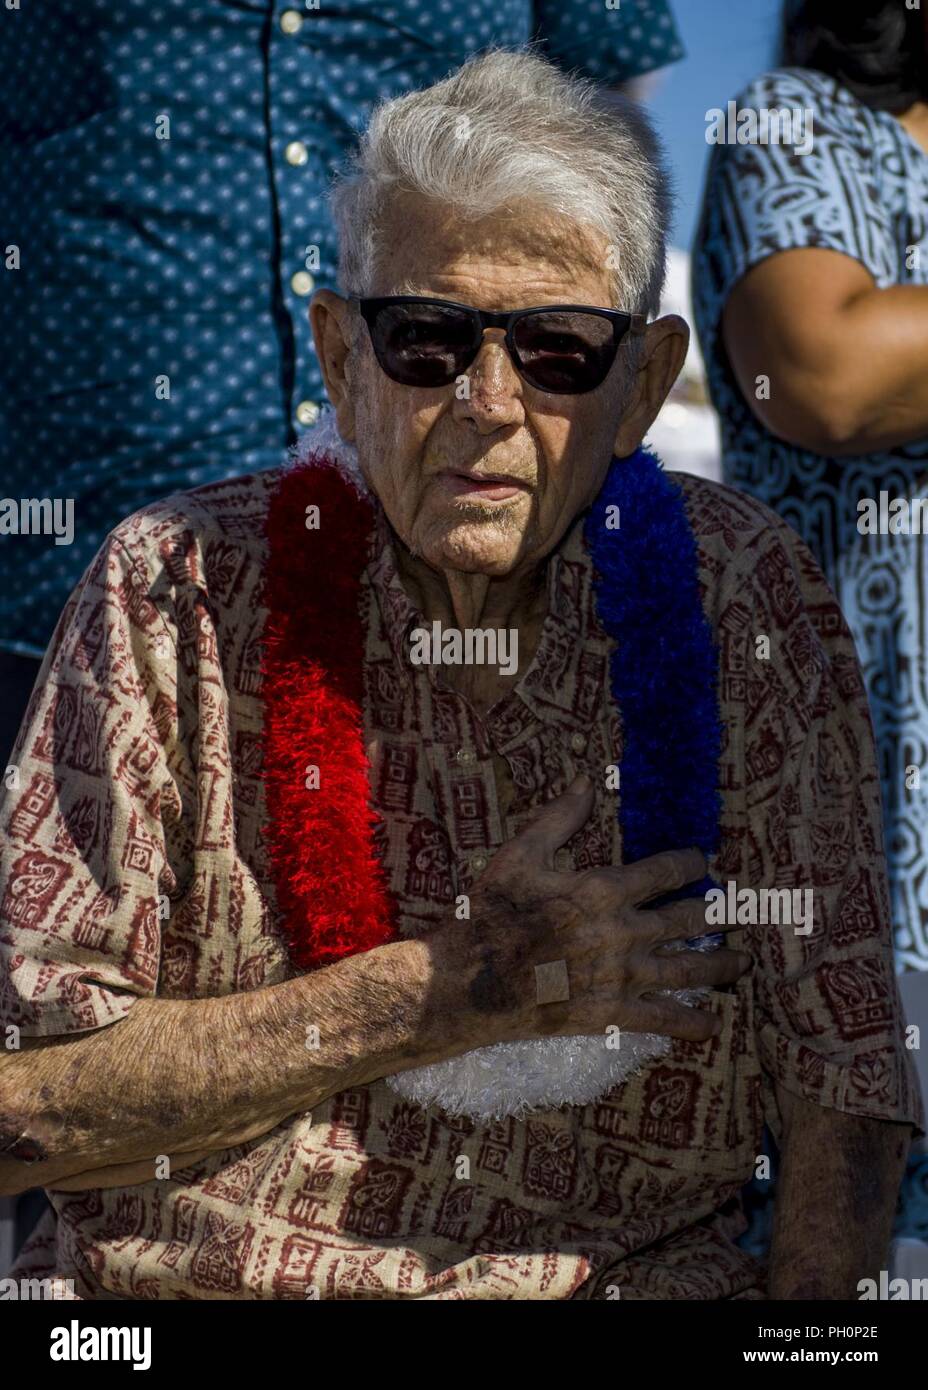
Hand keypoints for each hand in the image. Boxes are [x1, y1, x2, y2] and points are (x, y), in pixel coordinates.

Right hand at [437, 775, 749, 1046]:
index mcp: (604, 889)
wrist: (472, 980)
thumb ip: (559, 818)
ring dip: (721, 965)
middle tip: (743, 911)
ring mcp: (622, 975)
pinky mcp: (613, 1012)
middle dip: (721, 913)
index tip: (702, 863)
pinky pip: (664, 1019)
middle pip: (689, 920)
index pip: (666, 871)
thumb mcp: (521, 855)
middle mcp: (623, 931)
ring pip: (688, 969)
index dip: (691, 864)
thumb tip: (588, 781)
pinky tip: (713, 1022)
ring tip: (743, 963)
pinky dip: (693, 1022)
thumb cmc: (493, 913)